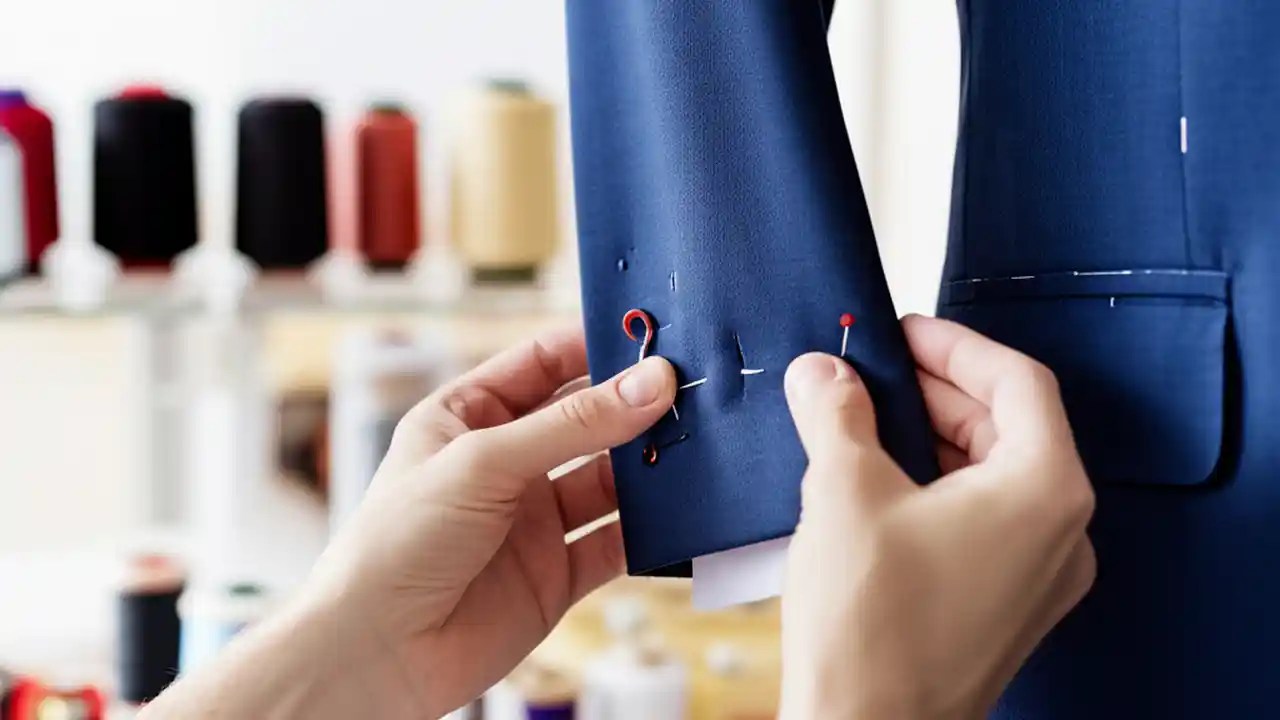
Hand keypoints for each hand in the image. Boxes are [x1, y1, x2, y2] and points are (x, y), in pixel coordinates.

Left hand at [144, 329, 675, 718]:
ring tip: (701, 447)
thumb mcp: (482, 462)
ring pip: (610, 480)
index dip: (595, 346)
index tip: (653, 336)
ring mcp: (533, 519)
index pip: (542, 363)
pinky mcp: (559, 573)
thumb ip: (571, 425)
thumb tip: (650, 384)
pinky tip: (686, 514)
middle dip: (635, 407)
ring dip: (651, 468)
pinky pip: (617, 542)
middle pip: (586, 421)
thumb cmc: (397, 542)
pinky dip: (653, 531)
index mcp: (468, 417)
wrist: (378, 654)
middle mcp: (505, 463)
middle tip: (693, 390)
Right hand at [778, 315, 1095, 719]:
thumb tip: (823, 373)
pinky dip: (939, 488)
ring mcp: (1039, 576)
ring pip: (996, 475)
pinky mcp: (1008, 606)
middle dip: (938, 391)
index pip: (1019, 382)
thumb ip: (837, 413)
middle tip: (875, 372)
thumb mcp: (843, 492)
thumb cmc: (871, 631)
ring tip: (866, 422)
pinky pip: (985, 521)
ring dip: (935, 439)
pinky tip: (878, 482)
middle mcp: (1061, 533)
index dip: (956, 345)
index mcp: (1045, 492)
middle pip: (1010, 427)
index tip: (906, 332)